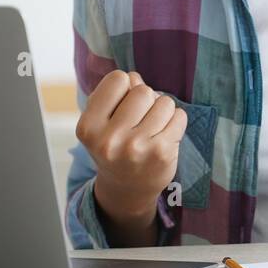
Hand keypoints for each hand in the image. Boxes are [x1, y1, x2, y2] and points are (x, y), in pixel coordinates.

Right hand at [75, 70, 186, 226]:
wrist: (126, 189)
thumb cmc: (115, 146)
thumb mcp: (101, 122)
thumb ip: (114, 95)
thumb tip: (135, 77)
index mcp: (88, 127)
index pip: (118, 79)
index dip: (124, 87)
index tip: (122, 105)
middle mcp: (110, 139)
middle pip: (143, 90)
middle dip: (146, 99)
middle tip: (139, 118)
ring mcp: (137, 148)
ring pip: (164, 101)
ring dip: (162, 109)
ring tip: (152, 127)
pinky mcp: (162, 153)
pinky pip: (179, 116)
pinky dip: (176, 120)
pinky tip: (164, 135)